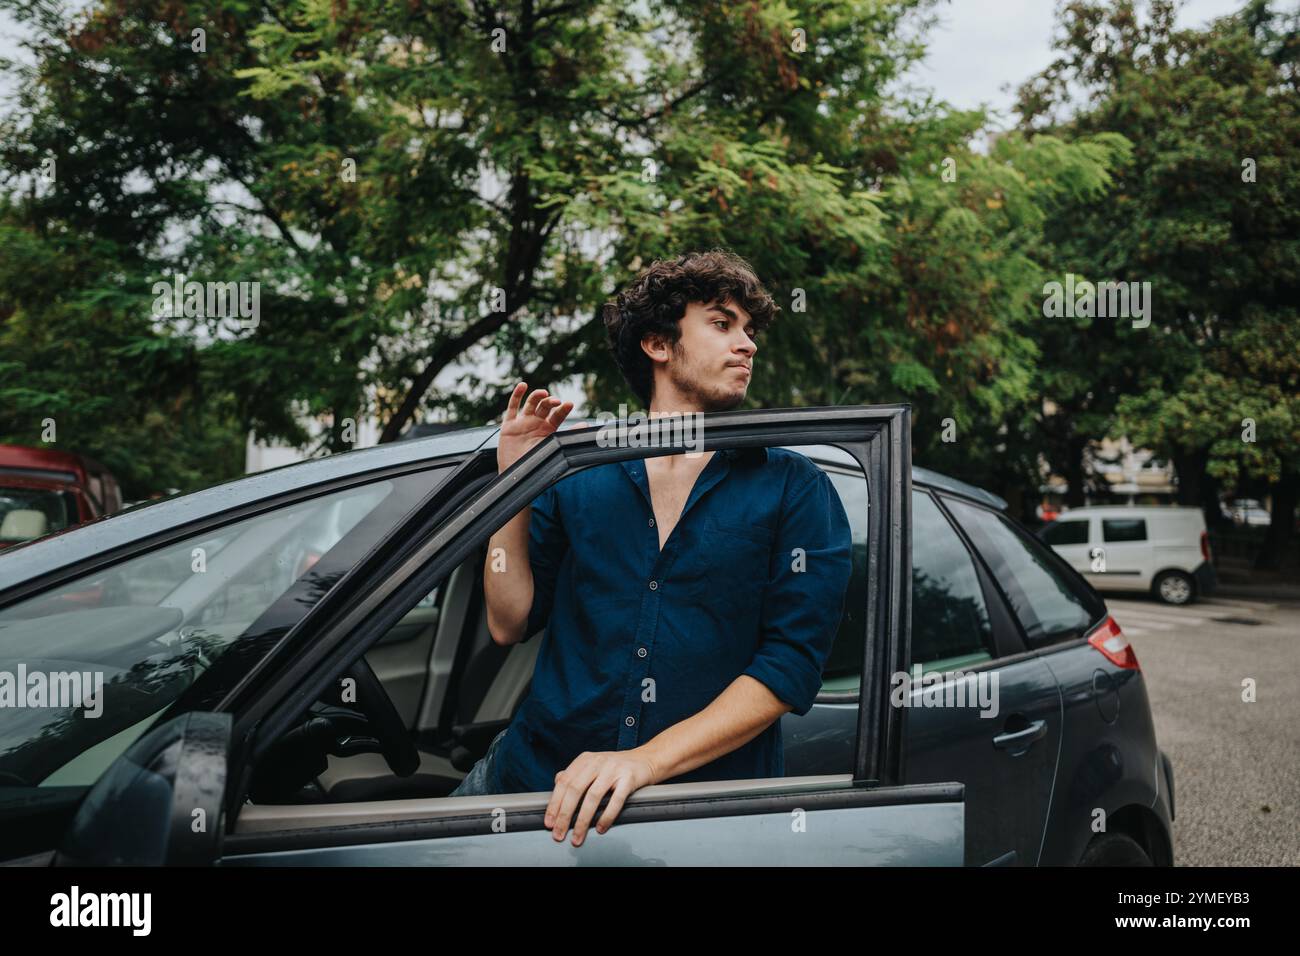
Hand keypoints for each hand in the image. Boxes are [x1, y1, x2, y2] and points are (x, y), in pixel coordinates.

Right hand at [498, 381, 574, 472]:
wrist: (517, 478)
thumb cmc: (537, 466)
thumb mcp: (554, 449)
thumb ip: (568, 436)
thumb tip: (586, 426)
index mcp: (548, 430)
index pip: (557, 415)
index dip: (563, 409)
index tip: (569, 404)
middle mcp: (536, 424)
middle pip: (545, 407)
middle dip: (551, 402)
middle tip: (557, 401)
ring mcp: (522, 423)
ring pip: (530, 404)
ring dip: (537, 396)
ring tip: (544, 393)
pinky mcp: (509, 426)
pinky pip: (512, 407)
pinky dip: (517, 395)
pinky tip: (523, 385)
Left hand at [544, 749, 659, 846]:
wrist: (646, 759)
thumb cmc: (616, 767)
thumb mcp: (594, 765)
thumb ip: (576, 773)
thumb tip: (557, 782)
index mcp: (585, 759)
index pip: (564, 782)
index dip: (554, 804)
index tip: (549, 823)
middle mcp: (598, 762)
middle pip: (575, 790)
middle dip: (564, 815)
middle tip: (559, 834)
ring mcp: (614, 769)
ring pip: (593, 796)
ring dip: (583, 820)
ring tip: (578, 837)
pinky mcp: (629, 778)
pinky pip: (616, 800)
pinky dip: (606, 816)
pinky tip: (600, 828)